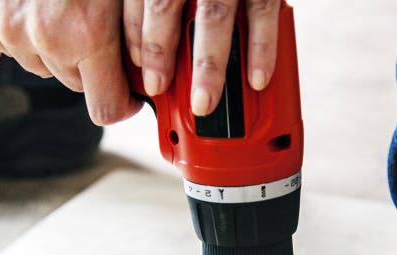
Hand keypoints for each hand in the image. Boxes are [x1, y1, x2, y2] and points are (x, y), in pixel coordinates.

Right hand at [0, 0, 141, 124]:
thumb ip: (136, 32)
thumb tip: (151, 71)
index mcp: (85, 33)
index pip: (106, 109)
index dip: (122, 105)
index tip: (130, 96)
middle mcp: (44, 39)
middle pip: (77, 86)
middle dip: (91, 66)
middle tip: (97, 29)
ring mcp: (10, 31)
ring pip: (45, 67)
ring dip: (58, 49)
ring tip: (65, 8)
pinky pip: (14, 46)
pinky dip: (28, 33)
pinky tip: (37, 4)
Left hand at [124, 0, 281, 115]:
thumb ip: (166, 0)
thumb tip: (148, 49)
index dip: (133, 32)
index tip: (136, 66)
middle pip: (166, 3)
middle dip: (160, 50)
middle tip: (157, 88)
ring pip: (214, 15)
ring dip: (207, 64)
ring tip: (203, 101)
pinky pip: (263, 11)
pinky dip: (260, 49)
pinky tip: (255, 79)